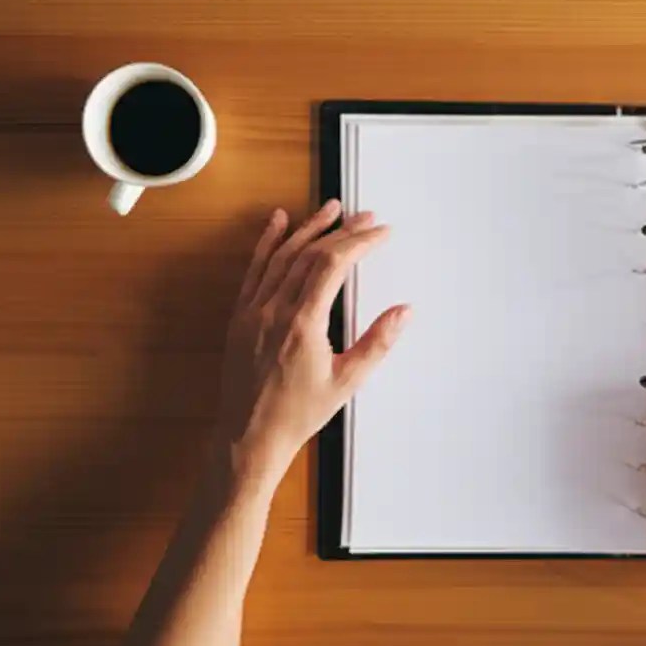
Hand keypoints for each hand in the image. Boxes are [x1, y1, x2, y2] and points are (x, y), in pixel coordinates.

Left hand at [214, 201, 409, 486]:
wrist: (249, 436)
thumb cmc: (297, 414)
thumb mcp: (347, 382)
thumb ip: (377, 343)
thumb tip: (404, 312)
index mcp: (302, 324)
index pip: (333, 265)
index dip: (359, 242)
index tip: (380, 232)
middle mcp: (274, 310)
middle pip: (310, 254)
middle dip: (341, 231)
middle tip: (365, 217)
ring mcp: (254, 311)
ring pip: (282, 256)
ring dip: (308, 228)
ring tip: (331, 209)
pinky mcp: (241, 317)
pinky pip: (255, 270)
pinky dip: (268, 243)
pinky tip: (278, 223)